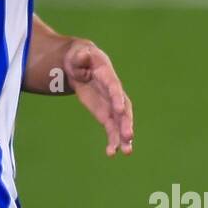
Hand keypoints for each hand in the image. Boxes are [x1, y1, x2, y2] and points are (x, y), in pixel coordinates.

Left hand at [64, 39, 133, 156]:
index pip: (114, 88)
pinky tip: (111, 153)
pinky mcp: (106, 115)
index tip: (120, 110)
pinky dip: (113, 141)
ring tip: (126, 152)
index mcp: (108, 76)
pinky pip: (112, 129)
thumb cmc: (80, 58)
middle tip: (129, 136)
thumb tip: (82, 55)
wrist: (82, 66)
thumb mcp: (78, 55)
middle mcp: (114, 93)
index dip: (117, 98)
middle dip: (126, 123)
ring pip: (120, 123)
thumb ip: (81, 57)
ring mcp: (111, 105)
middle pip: (123, 109)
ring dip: (123, 137)